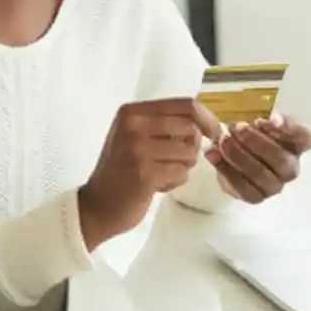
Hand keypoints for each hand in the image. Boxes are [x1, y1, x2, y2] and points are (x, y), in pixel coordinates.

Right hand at [81, 98, 223, 250]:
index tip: (213, 133)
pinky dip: (175, 182)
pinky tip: (156, 186)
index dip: (206, 119)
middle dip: (192, 147)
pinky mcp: (144, 173)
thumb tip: (207, 122)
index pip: (184, 104)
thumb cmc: (121, 171)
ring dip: (183, 167)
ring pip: (189, 152)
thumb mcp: (135, 137)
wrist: (97, 206)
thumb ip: (164, 124)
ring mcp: (137, 148)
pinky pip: (182, 173)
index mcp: (132, 112)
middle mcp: (133, 125)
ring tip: (161, 174)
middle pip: (190, 128)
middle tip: (177, 162)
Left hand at [205, 112, 310, 203]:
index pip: (305, 138)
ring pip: (261, 175)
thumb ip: (269, 120)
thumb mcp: (262, 122)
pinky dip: (225, 168)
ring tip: (223, 140)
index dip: (289, 129)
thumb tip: (274, 120)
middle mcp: (291, 168)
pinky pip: (242, 187)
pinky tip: (213, 154)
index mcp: (298, 145)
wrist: (235, 156)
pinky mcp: (256, 196)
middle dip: (256, 143)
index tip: (270, 119)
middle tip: (236, 128)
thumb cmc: (254, 135)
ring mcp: (275, 185)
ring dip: (239, 155)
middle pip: (281, 160)